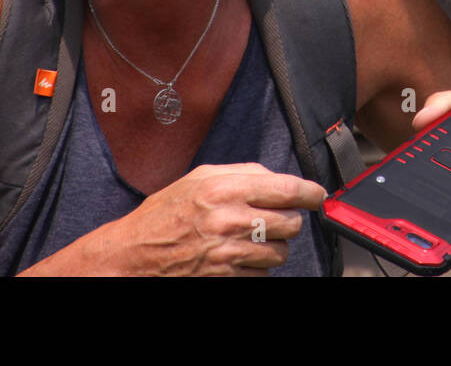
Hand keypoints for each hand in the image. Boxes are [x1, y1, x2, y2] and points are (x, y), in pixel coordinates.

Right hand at [27, 163, 326, 275]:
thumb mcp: (197, 178)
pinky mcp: (227, 278)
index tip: (318, 195)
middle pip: (291, 223)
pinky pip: (263, 274)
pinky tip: (236, 258)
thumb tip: (276, 177)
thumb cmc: (164, 214)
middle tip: (273, 220)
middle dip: (288, 222)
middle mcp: (230, 220)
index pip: (286, 189)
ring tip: (249, 240)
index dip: (310, 193)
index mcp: (224, 189)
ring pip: (281, 252)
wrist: (132, 257)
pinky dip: (256, 267)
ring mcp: (230, 253)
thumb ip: (240, 173)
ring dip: (273, 247)